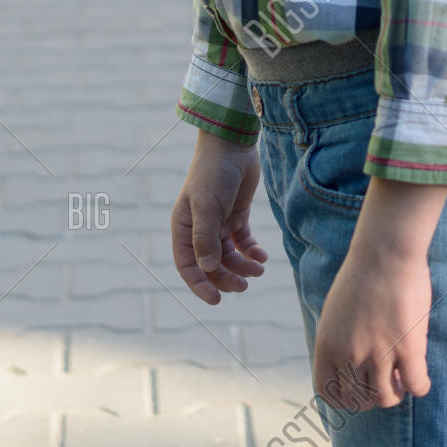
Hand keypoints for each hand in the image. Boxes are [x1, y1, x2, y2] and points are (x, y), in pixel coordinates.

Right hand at [171, 132, 266, 305]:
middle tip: (244, 286)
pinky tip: (262, 256)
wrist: (233, 146)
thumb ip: (206, 237)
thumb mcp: (207, 205)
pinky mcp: (237, 216)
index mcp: (184, 228)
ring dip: (243, 266)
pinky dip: (252, 252)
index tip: (215, 300)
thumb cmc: (213, 173)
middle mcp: (200, 229)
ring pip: (229, 256)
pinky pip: (243, 243)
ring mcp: (219, 223)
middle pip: (211, 265)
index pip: (188, 265)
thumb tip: (208, 268)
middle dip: (226, 278)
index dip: (199, 284)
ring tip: (258, 269)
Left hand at [312, 249, 432, 409]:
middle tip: (386, 380)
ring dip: (396, 393)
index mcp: (327, 345)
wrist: (384, 251)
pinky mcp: (406, 347)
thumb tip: (351, 364)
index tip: (360, 390)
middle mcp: (348, 354)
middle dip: (373, 396)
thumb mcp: (335, 311)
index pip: (328, 393)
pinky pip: (415, 385)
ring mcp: (377, 353)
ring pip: (386, 398)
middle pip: (359, 400)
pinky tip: (420, 376)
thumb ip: (339, 339)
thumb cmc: (363, 274)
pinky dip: (419, 386)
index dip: (346, 399)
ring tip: (402, 376)